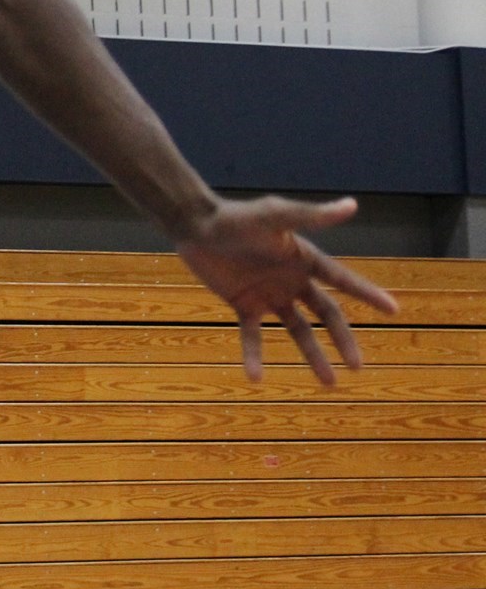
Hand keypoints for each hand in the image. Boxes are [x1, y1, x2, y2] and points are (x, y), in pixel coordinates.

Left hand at [174, 196, 398, 385]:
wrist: (195, 226)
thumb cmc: (235, 217)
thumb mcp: (275, 216)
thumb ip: (311, 215)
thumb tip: (352, 205)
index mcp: (304, 258)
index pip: (343, 281)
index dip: (367, 294)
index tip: (394, 310)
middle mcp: (291, 280)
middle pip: (326, 314)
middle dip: (343, 340)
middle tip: (358, 367)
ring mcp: (268, 294)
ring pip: (297, 331)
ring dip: (312, 355)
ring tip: (329, 383)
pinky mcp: (243, 304)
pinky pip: (252, 336)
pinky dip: (254, 356)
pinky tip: (256, 378)